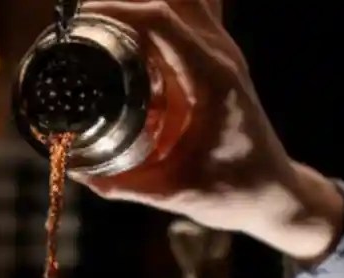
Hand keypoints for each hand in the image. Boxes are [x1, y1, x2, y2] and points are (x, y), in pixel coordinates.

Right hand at [73, 1, 343, 260]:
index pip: (161, 21)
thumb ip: (120, 184)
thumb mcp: (172, 192)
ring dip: (148, 5)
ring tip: (110, 27)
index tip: (82, 20)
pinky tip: (134, 37)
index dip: (118, 10)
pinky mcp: (218, 56)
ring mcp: (223, 51)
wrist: (270, 191)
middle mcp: (221, 55)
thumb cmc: (231, 191)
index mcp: (212, 80)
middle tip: (89, 22)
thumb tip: (73, 170)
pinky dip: (162, 14)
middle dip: (127, 2)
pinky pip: (191, 14)